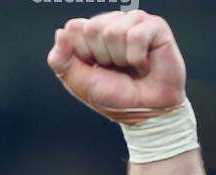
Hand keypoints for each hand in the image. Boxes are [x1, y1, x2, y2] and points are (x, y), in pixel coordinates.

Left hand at [47, 11, 185, 124]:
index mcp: (92, 33)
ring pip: (113, 32)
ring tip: (129, 66)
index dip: (82, 55)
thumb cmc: (115, 96)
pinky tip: (143, 64)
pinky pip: (136, 36)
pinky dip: (137, 59)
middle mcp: (113, 23)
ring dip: (120, 59)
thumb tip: (61, 32)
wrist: (144, 112)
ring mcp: (134, 22)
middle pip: (93, 28)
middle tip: (115, 68)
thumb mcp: (78, 81)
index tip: (95, 68)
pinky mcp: (155, 26)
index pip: (74, 29)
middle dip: (101, 56)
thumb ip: (60, 59)